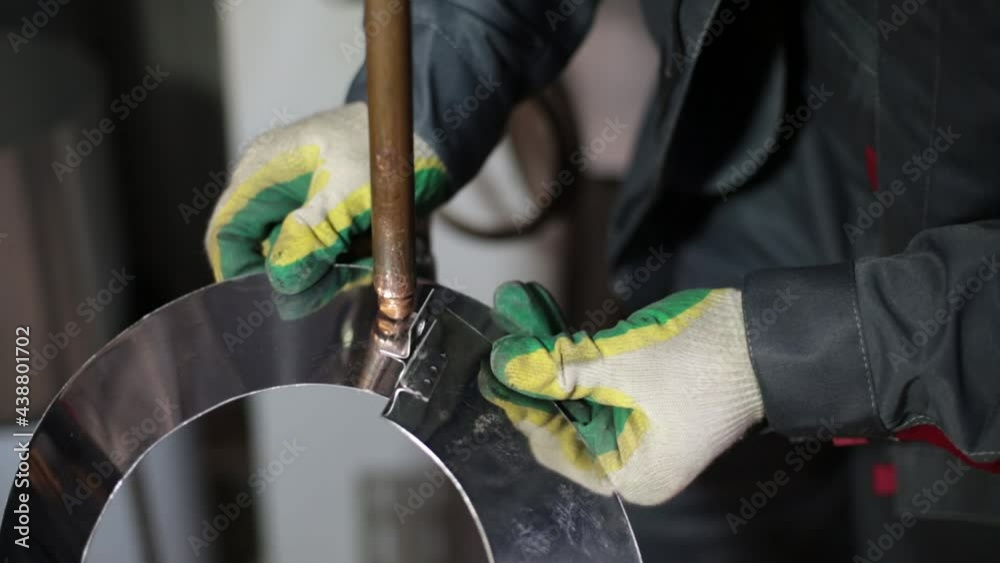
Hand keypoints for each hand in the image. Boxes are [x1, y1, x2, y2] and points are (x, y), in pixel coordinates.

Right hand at [205, 102, 450, 293]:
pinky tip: (364, 255)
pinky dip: (340, 265)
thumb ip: (313, 234)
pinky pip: (320, 256)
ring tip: (358, 259)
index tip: (272, 299)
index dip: (240, 272)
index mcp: (262, 171)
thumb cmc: (387, 147)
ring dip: (323, 273)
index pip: (226, 233)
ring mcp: (297, 204)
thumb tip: (281, 278)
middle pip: (260, 253)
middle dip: (293, 277)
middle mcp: (271, 189)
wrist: (429, 133)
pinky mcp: (323, 218)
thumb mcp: (349, 192)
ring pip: (293, 260)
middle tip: (332, 282)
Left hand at [485, 281, 763, 504]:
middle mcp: (634, 463)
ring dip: (554, 368)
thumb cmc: (701, 363)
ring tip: (523, 332)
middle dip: (537, 386)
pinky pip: (600, 387)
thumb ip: (560, 368)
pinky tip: (550, 332)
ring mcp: (642, 432)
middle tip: (506, 349)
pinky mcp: (649, 403)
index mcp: (631, 476)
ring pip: (578, 403)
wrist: (769, 336)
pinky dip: (578, 362)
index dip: (524, 412)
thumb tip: (506, 366)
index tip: (497, 374)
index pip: (555, 450)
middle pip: (564, 427)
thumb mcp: (623, 364)